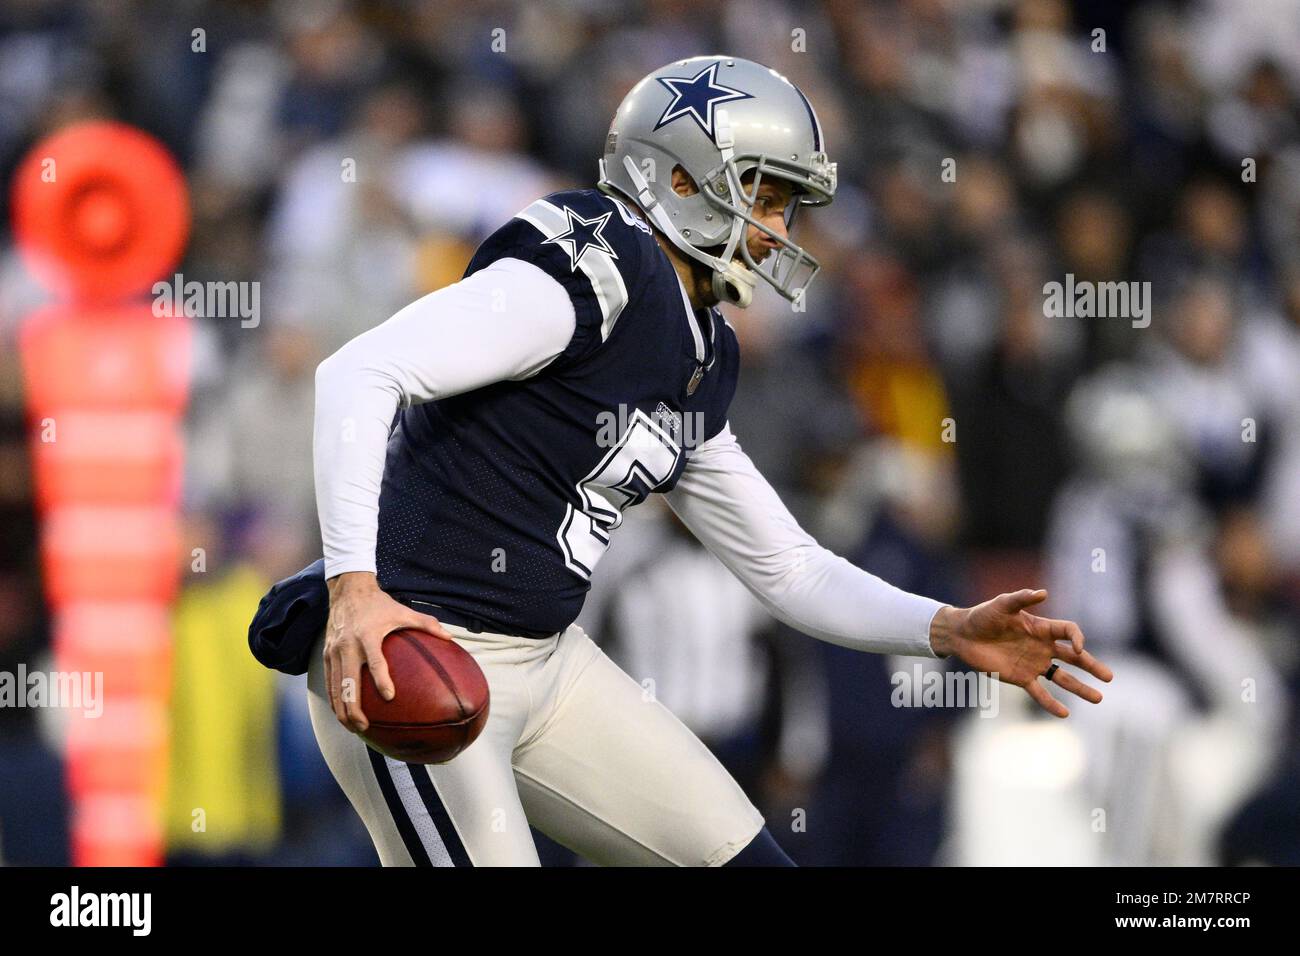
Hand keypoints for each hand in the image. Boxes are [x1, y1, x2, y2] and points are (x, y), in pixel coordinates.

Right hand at [324, 571, 453, 732]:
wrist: (347, 591)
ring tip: (353, 728)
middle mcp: (348, 646)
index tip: (389, 697)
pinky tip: (342, 714)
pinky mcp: (326, 654)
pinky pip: (328, 682)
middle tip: (364, 727)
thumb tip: (451, 638)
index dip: (381, 679)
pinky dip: (334, 699)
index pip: (374, 661)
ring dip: (342, 709)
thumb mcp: (403, 611)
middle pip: (347, 683)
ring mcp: (334, 651)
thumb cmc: (379, 604)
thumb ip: (427, 625)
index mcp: (368, 636)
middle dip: (353, 708)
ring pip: (334, 687)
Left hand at [928, 589, 1112, 717]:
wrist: (962, 635)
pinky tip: (1064, 714)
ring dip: (1080, 688)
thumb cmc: (982, 615)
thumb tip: (1043, 593)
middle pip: (1073, 657)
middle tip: (1109, 677)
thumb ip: (1021, 599)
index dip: (1077, 638)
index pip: (1069, 631)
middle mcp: (1042, 647)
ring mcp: (1033, 664)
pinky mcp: (1020, 678)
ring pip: (1062, 677)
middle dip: (1092, 666)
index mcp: (1041, 627)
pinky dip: (1051, 703)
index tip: (1078, 647)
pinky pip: (1039, 693)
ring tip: (1098, 698)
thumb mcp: (1001, 604)